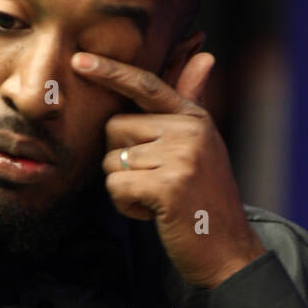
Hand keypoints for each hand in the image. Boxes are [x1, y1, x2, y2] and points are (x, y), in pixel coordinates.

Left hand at [71, 49, 265, 288]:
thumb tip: (204, 55)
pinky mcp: (168, 185)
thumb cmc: (205, 202)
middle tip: (152, 184)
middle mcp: (190, 131)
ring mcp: (181, 157)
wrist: (227, 252)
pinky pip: (116, 186)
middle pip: (114, 127)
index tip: (79, 60)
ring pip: (112, 160)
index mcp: (195, 118)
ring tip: (156, 201)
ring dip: (123, 188)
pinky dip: (125, 206)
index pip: (146, 85)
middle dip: (119, 160)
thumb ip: (190, 104)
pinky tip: (152, 214)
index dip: (111, 72)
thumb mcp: (203, 147)